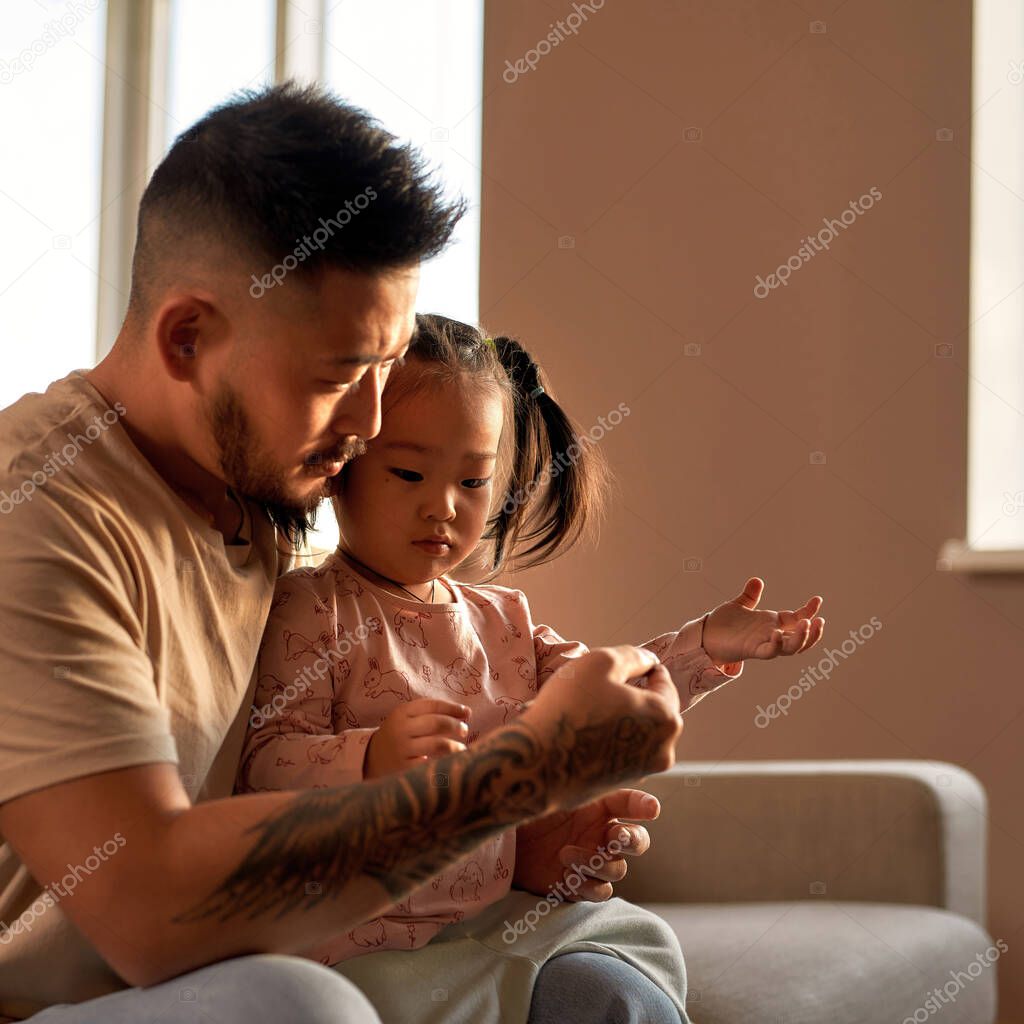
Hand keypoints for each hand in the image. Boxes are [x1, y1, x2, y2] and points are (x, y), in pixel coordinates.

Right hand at [365, 698, 470, 778]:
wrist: (370, 759)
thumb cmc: (398, 735)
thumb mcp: (408, 719)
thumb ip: (433, 714)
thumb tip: (467, 712)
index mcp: (402, 712)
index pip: (432, 705)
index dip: (453, 708)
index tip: (467, 712)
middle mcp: (401, 728)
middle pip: (436, 723)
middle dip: (455, 725)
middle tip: (465, 730)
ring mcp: (402, 749)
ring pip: (436, 744)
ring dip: (454, 746)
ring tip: (462, 749)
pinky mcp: (404, 768)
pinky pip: (430, 764)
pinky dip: (444, 762)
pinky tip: (450, 763)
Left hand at [514, 788, 661, 901]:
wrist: (502, 843)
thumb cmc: (526, 808)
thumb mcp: (550, 791)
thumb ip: (577, 783)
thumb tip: (600, 760)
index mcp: (600, 806)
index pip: (632, 803)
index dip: (644, 805)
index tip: (651, 809)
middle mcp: (601, 834)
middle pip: (638, 841)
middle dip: (633, 840)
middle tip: (616, 836)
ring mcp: (593, 861)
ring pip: (618, 869)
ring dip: (597, 864)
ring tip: (566, 854)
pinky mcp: (579, 884)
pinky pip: (599, 891)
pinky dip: (588, 885)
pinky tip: (566, 874)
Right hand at [517, 646, 680, 814]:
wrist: (537, 763)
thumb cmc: (569, 708)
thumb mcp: (602, 663)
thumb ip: (633, 657)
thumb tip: (649, 661)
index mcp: (665, 718)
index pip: (664, 683)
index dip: (644, 669)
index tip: (623, 666)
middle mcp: (662, 750)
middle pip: (652, 710)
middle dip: (632, 695)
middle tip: (601, 686)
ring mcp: (641, 772)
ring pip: (636, 731)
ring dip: (619, 717)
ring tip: (587, 708)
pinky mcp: (619, 785)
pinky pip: (619, 751)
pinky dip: (607, 738)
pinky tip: (581, 730)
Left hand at [703, 577, 824, 667]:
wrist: (705, 636)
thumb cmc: (723, 624)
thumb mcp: (738, 606)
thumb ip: (750, 596)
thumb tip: (757, 581)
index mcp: (772, 624)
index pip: (797, 618)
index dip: (809, 611)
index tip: (818, 599)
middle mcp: (771, 635)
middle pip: (800, 639)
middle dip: (813, 632)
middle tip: (819, 621)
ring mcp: (763, 644)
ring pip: (790, 648)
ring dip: (801, 638)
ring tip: (806, 625)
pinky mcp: (751, 650)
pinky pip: (768, 652)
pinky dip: (776, 645)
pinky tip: (777, 634)